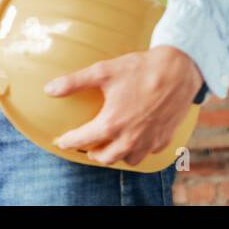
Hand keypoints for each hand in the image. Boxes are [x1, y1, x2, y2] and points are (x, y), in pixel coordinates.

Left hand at [43, 46, 203, 167]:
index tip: (61, 141)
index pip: (82, 140)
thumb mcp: (103, 71)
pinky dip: (137, 149)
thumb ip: (74, 82)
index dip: (68, 141)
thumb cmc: (140, 69)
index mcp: (112, 124)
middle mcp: (130, 138)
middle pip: (104, 158)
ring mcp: (148, 141)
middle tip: (85, 145)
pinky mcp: (164, 138)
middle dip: (92, 153)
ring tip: (109, 144)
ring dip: (115, 155)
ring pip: (126, 159)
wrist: (179, 70)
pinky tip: (134, 138)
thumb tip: (49, 89)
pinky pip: (147, 152)